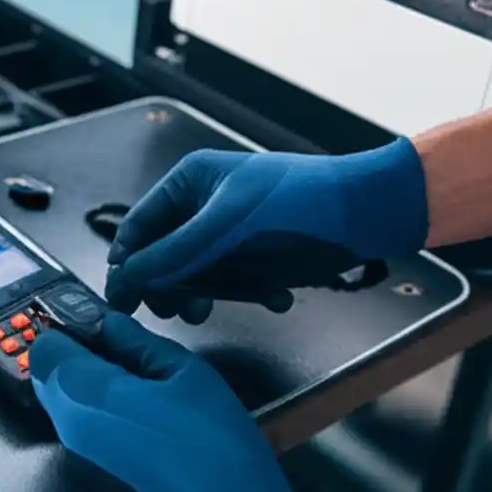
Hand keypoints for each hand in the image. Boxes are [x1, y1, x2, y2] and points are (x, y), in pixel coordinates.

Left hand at [30, 312, 327, 491]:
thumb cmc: (211, 443)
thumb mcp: (184, 373)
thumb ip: (138, 342)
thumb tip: (112, 325)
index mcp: (85, 391)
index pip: (44, 345)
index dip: (71, 326)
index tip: (102, 322)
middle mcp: (69, 425)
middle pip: (48, 374)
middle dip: (78, 355)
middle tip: (124, 349)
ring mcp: (78, 455)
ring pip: (64, 402)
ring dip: (89, 384)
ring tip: (140, 382)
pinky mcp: (94, 476)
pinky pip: (81, 429)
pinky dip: (100, 412)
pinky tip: (143, 414)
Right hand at [105, 138, 427, 322]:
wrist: (368, 212)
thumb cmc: (296, 205)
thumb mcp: (225, 230)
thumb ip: (172, 255)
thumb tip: (124, 279)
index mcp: (190, 181)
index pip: (139, 227)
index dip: (129, 264)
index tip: (124, 302)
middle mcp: (206, 205)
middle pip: (166, 256)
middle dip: (176, 285)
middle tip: (188, 309)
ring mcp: (233, 232)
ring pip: (201, 276)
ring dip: (217, 295)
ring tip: (239, 301)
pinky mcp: (259, 256)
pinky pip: (237, 283)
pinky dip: (252, 294)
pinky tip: (277, 297)